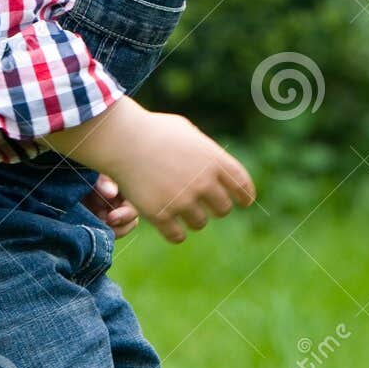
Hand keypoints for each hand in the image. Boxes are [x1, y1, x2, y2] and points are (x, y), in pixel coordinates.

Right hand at [49, 99, 256, 243]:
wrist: (123, 140)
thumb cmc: (154, 131)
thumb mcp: (187, 132)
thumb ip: (205, 152)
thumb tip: (215, 168)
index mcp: (214, 160)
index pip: (242, 186)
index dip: (245, 196)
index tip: (244, 202)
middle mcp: (203, 182)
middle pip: (223, 209)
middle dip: (216, 207)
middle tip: (205, 204)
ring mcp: (182, 200)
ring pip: (200, 223)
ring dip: (193, 218)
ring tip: (181, 208)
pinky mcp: (161, 214)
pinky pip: (177, 236)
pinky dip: (176, 233)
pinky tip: (171, 226)